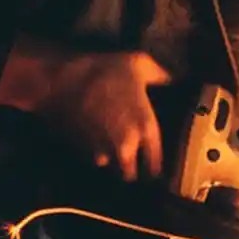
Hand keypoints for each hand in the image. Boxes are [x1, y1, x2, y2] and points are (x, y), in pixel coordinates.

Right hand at [0, 38, 172, 181]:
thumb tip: (178, 77)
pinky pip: (94, 159)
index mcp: (146, 128)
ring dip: (113, 163)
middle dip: (132, 170)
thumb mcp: (139, 64)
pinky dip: (95, 154)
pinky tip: (93, 139)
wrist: (60, 80)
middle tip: (131, 160)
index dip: (155, 167)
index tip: (153, 165)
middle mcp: (127, 146)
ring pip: (112, 169)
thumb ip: (163, 75)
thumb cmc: (103, 70)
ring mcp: (102, 151)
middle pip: (132, 175)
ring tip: (112, 149)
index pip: (156, 165)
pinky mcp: (81, 152)